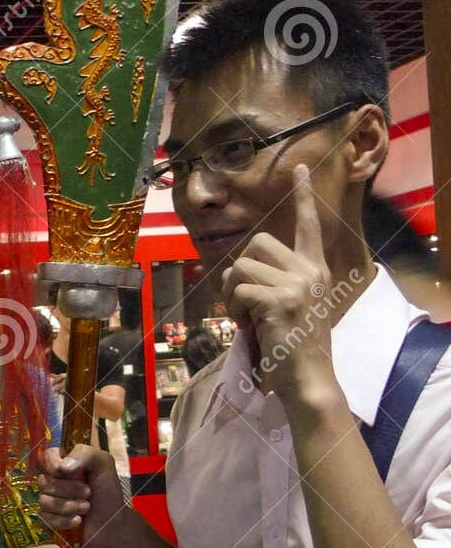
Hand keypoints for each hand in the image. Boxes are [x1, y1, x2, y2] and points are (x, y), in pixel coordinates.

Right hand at [37, 443, 127, 547]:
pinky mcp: (49, 521)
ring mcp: (51, 501)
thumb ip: (85, 455)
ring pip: (44, 501)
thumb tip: (61, 467)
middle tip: (88, 493)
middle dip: (69, 489)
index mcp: (66, 464)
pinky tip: (78, 520)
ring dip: (69, 506)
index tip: (66, 471)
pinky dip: (64, 520)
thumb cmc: (109, 494)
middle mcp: (55, 481)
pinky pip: (45, 519)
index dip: (52, 464)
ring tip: (86, 508)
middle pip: (44, 481)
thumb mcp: (104, 465)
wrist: (114, 525)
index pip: (47, 456)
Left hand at [219, 164, 340, 405]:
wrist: (309, 380)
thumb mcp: (291, 307)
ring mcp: (297, 285)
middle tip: (242, 301)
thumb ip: (275, 283)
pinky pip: (239, 290)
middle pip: (259, 242)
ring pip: (242, 266)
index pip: (309, 225)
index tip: (300, 167)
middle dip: (240, 268)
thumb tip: (237, 273)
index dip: (302, 195)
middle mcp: (310, 271)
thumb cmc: (294, 348)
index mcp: (315, 270)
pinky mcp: (280, 301)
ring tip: (245, 318)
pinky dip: (234, 309)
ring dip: (231, 293)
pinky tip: (249, 327)